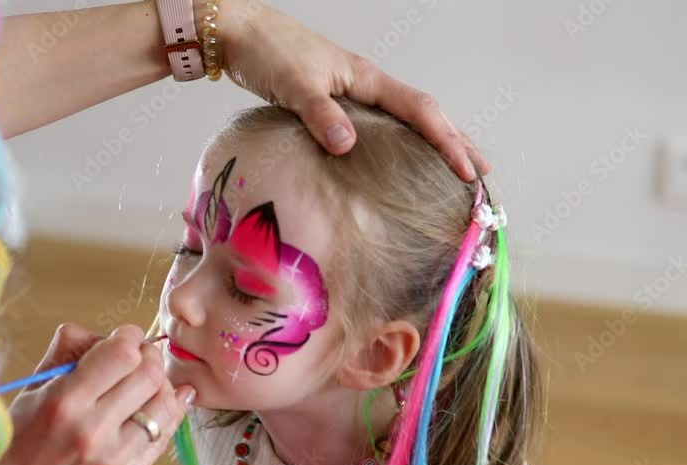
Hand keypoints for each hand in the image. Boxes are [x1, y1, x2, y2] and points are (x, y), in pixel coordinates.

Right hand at [0, 324, 194, 464]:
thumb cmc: (21, 436)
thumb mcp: (34, 385)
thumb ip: (69, 349)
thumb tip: (112, 333)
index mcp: (64, 400)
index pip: (123, 353)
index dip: (129, 337)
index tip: (123, 339)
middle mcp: (90, 431)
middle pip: (150, 375)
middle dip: (148, 357)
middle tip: (138, 359)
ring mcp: (111, 460)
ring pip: (165, 404)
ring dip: (160, 387)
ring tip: (145, 386)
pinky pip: (164, 436)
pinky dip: (165, 415)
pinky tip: (155, 407)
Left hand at [215, 0, 489, 180]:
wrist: (239, 34)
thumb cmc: (268, 51)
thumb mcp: (295, 84)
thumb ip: (320, 114)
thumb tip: (347, 145)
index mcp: (366, 78)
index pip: (420, 111)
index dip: (446, 141)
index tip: (466, 170)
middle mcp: (366, 86)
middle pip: (423, 116)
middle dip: (453, 143)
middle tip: (479, 175)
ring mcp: (351, 95)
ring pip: (402, 122)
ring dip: (429, 145)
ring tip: (450, 172)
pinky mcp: (332, 104)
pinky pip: (377, 128)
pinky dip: (396, 145)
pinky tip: (394, 164)